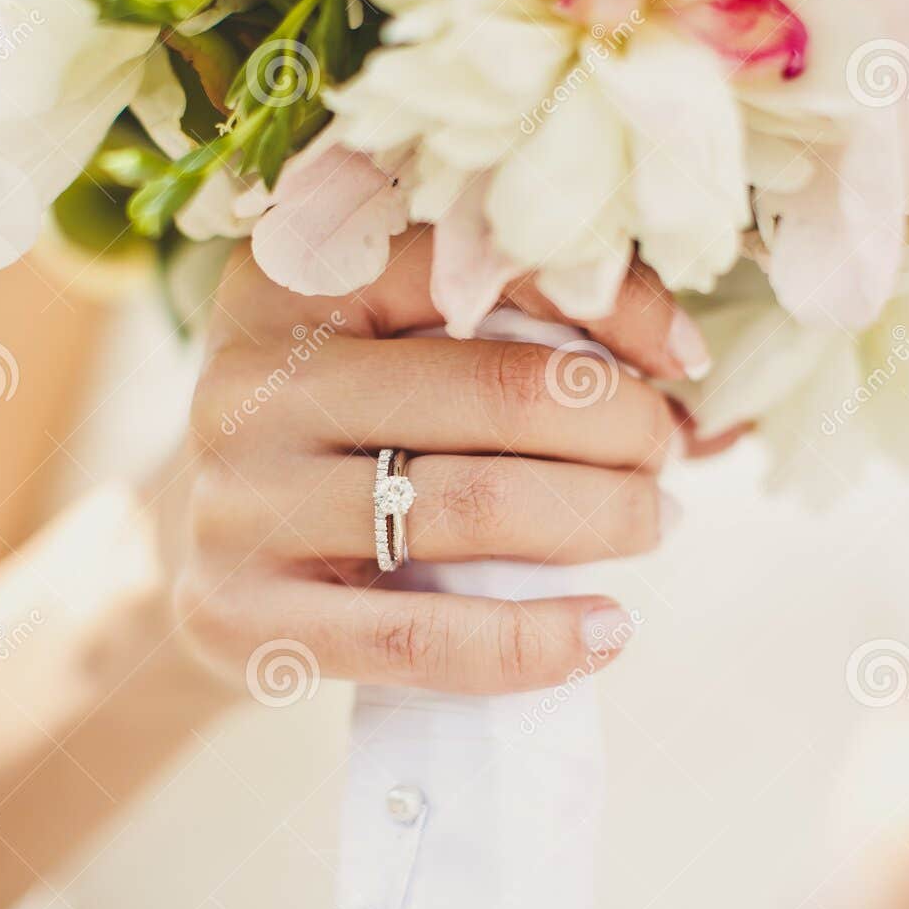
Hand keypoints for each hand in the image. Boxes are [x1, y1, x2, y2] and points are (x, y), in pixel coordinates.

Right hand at [165, 231, 707, 695]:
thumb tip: (703, 402)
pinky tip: (606, 633)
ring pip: (472, 508)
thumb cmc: (339, 439)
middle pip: (500, 394)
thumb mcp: (393, 355)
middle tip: (660, 459)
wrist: (205, 547)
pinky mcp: (239, 613)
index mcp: (298, 277)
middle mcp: (253, 376)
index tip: (682, 363)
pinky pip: (419, 637)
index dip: (615, 309)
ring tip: (650, 525)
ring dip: (600, 520)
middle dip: (623, 428)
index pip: (488, 266)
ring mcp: (239, 499)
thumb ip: (521, 340)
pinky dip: (534, 642)